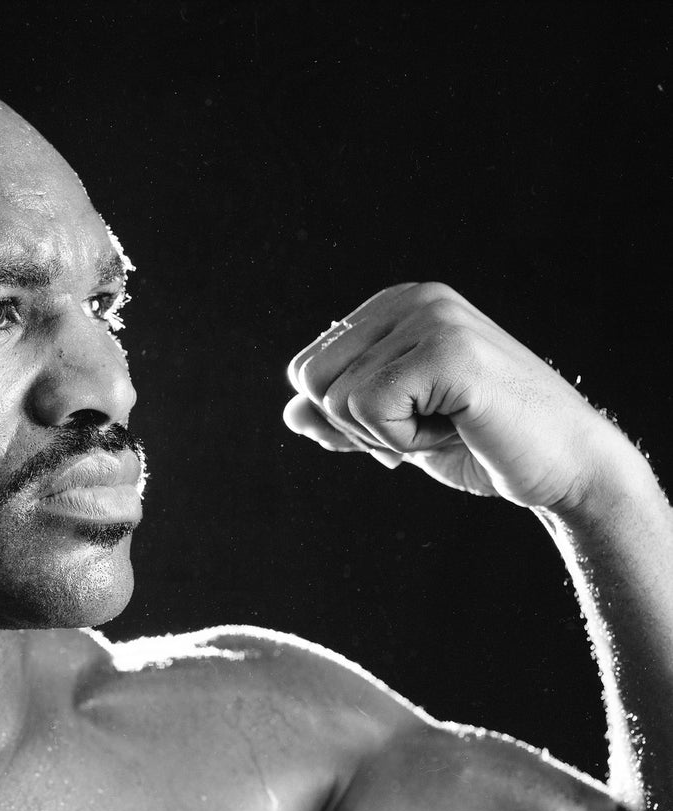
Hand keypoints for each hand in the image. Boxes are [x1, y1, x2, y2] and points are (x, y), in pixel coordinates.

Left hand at [283, 282, 623, 511]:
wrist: (566, 467)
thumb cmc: (481, 445)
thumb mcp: (394, 433)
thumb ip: (341, 419)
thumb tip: (288, 413)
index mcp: (396, 308)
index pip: (308, 367)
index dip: (343, 417)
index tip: (405, 422)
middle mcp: (411, 300)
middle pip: (309, 378)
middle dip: (356, 426)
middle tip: (425, 427)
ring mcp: (431, 316)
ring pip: (334, 396)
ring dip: (385, 435)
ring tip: (447, 424)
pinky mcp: (447, 347)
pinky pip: (368, 406)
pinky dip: (404, 440)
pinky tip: (456, 427)